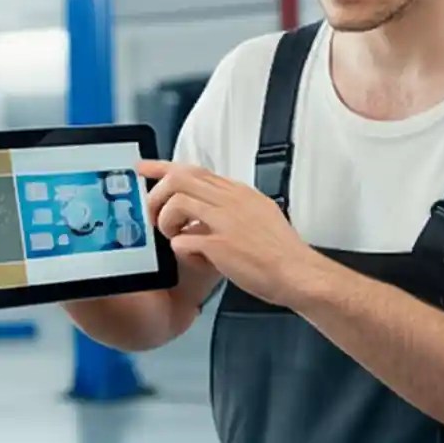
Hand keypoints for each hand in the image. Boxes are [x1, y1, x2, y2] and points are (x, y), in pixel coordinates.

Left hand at [137, 160, 320, 307]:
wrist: (299, 274)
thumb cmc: (281, 252)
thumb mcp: (259, 215)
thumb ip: (231, 208)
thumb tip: (205, 212)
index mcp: (239, 193)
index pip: (194, 170)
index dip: (163, 168)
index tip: (144, 168)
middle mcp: (231, 201)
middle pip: (180, 178)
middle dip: (157, 194)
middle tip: (153, 213)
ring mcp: (226, 222)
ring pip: (177, 203)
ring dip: (166, 221)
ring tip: (174, 236)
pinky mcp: (222, 247)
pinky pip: (183, 241)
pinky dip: (181, 250)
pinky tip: (194, 258)